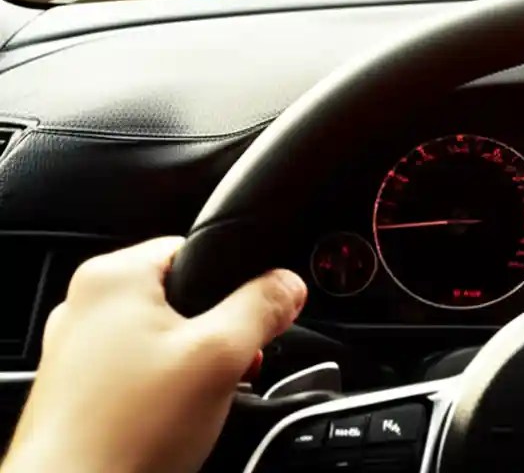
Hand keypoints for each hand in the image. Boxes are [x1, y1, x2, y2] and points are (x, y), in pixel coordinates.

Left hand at [1, 237, 306, 472]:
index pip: (197, 248)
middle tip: (230, 367)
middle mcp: (85, 306)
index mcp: (112, 278)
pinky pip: (140, 370)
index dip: (238, 282)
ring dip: (195, 364)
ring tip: (200, 399)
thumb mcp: (220, 357)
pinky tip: (174, 419)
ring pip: (163, 338)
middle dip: (218, 332)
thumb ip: (263, 308)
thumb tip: (288, 284)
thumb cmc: (128, 433)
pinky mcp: (79, 390)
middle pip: (183, 297)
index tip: (257, 317)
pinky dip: (166, 388)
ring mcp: (77, 350)